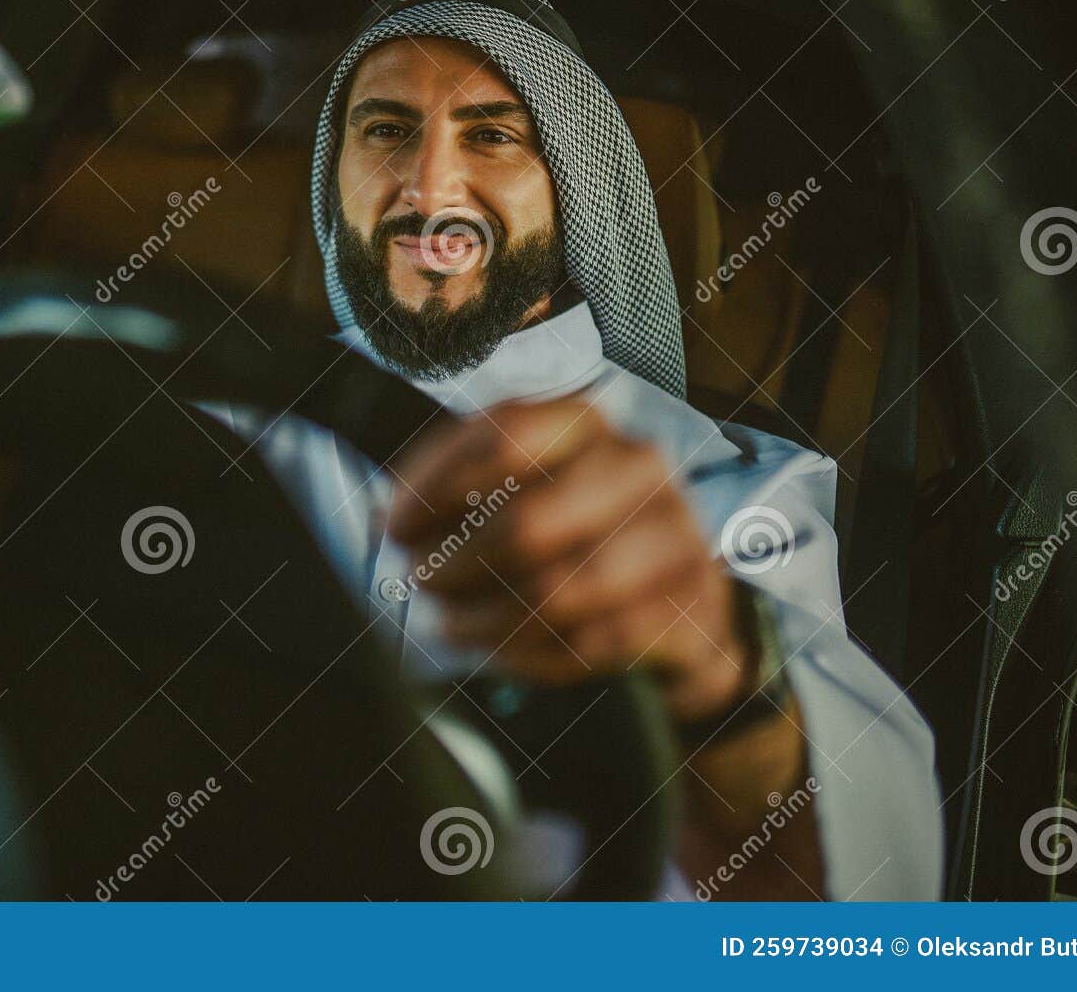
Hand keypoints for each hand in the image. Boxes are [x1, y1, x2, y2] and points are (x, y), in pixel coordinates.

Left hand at [387, 391, 749, 722]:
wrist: (685, 600)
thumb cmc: (580, 534)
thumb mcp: (525, 486)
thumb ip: (461, 487)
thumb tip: (386, 514)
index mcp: (585, 423)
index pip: (502, 435)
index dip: (436, 484)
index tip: (394, 526)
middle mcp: (636, 466)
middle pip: (528, 522)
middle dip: (457, 563)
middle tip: (420, 582)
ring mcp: (673, 533)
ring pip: (559, 591)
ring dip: (487, 618)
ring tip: (449, 626)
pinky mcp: (690, 602)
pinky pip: (595, 641)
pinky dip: (534, 654)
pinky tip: (501, 652)